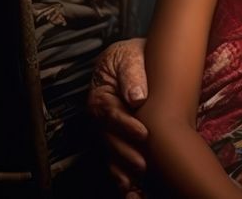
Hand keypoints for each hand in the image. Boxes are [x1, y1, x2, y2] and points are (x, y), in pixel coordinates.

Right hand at [87, 37, 148, 195]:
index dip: (125, 125)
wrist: (134, 59)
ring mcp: (105, 129)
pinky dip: (118, 173)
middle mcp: (99, 116)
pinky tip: (128, 185)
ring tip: (136, 179)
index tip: (143, 134)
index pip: (110, 113)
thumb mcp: (129, 56)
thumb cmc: (132, 56)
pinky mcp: (114, 138)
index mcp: (100, 95)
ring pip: (110, 152)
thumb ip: (132, 73)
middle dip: (125, 153)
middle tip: (143, 164)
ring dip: (122, 167)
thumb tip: (137, 96)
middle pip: (108, 138)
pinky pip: (113, 158)